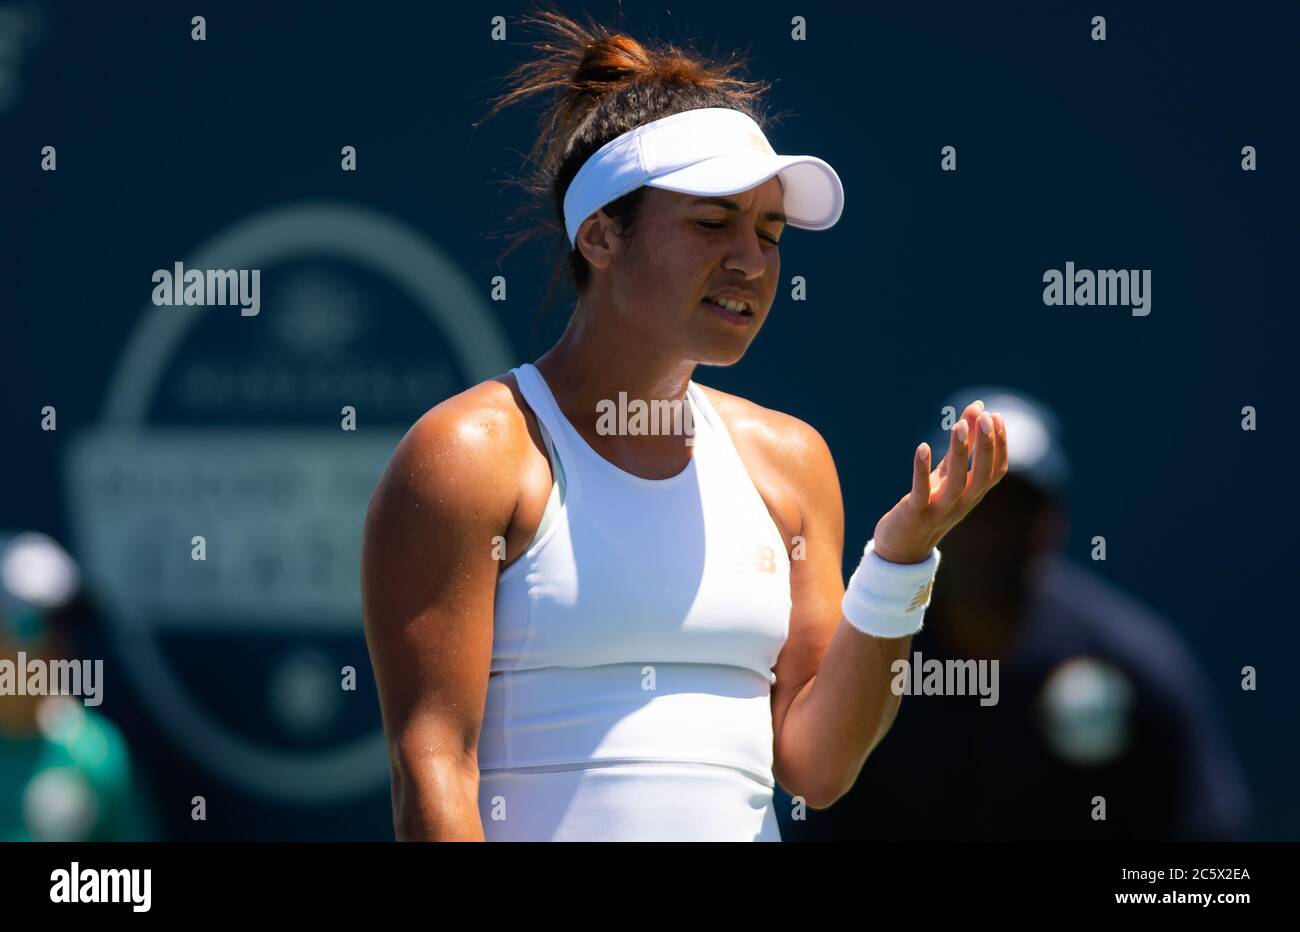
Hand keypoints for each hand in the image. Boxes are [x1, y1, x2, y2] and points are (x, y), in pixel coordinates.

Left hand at [871, 400, 1008, 563]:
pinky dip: (921, 469)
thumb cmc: (929, 503)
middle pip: (982, 475)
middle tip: (987, 417)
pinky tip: (921, 448)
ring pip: (956, 483)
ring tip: (958, 426)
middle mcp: (962, 504)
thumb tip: (978, 408)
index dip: (1000, 445)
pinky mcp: (915, 513)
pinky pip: (921, 491)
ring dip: (960, 454)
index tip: (996, 416)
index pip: (996, 470)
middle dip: (986, 446)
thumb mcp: (948, 473)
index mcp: (973, 494)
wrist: (903, 547)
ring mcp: (939, 510)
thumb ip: (964, 444)